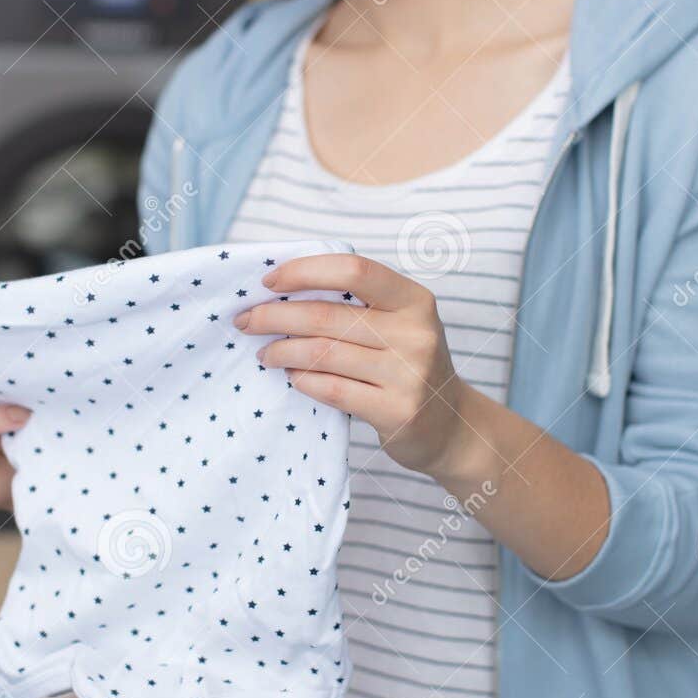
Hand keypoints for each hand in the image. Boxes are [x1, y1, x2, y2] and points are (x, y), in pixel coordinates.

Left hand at [233, 253, 478, 479]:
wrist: (451, 426)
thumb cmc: (408, 366)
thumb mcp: (399, 325)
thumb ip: (357, 306)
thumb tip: (281, 290)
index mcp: (414, 300)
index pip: (354, 270)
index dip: (305, 271)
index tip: (269, 282)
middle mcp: (416, 334)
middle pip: (326, 316)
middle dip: (274, 316)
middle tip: (246, 321)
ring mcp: (409, 374)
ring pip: (322, 354)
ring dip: (281, 351)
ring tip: (265, 353)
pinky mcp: (397, 411)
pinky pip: (332, 389)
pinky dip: (303, 381)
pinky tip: (291, 377)